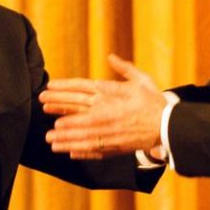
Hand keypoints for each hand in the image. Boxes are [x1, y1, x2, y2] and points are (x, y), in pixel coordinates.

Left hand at [40, 54, 165, 158]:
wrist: (169, 127)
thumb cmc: (154, 102)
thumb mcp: (142, 81)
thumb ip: (125, 69)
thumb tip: (111, 56)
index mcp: (113, 97)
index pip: (83, 90)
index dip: (64, 90)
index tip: (49, 89)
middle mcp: (108, 115)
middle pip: (78, 113)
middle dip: (58, 110)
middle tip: (41, 109)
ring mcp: (111, 133)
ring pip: (84, 136)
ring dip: (66, 138)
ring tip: (51, 139)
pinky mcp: (116, 147)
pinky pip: (96, 150)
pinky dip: (83, 152)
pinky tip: (71, 153)